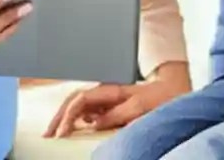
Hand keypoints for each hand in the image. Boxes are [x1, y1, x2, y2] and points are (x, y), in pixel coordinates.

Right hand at [43, 62, 190, 137]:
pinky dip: (76, 119)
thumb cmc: (163, 97)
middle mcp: (106, 91)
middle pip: (74, 100)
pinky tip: (71, 129)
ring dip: (65, 118)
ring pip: (78, 105)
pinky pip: (88, 110)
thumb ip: (117, 114)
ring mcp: (108, 97)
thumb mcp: (142, 106)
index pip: (81, 100)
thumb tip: (93, 123)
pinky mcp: (111, 104)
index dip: (68, 116)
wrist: (176, 89)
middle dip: (59, 117)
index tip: (61, 133)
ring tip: (54, 133)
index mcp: (112, 89)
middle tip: (47, 135)